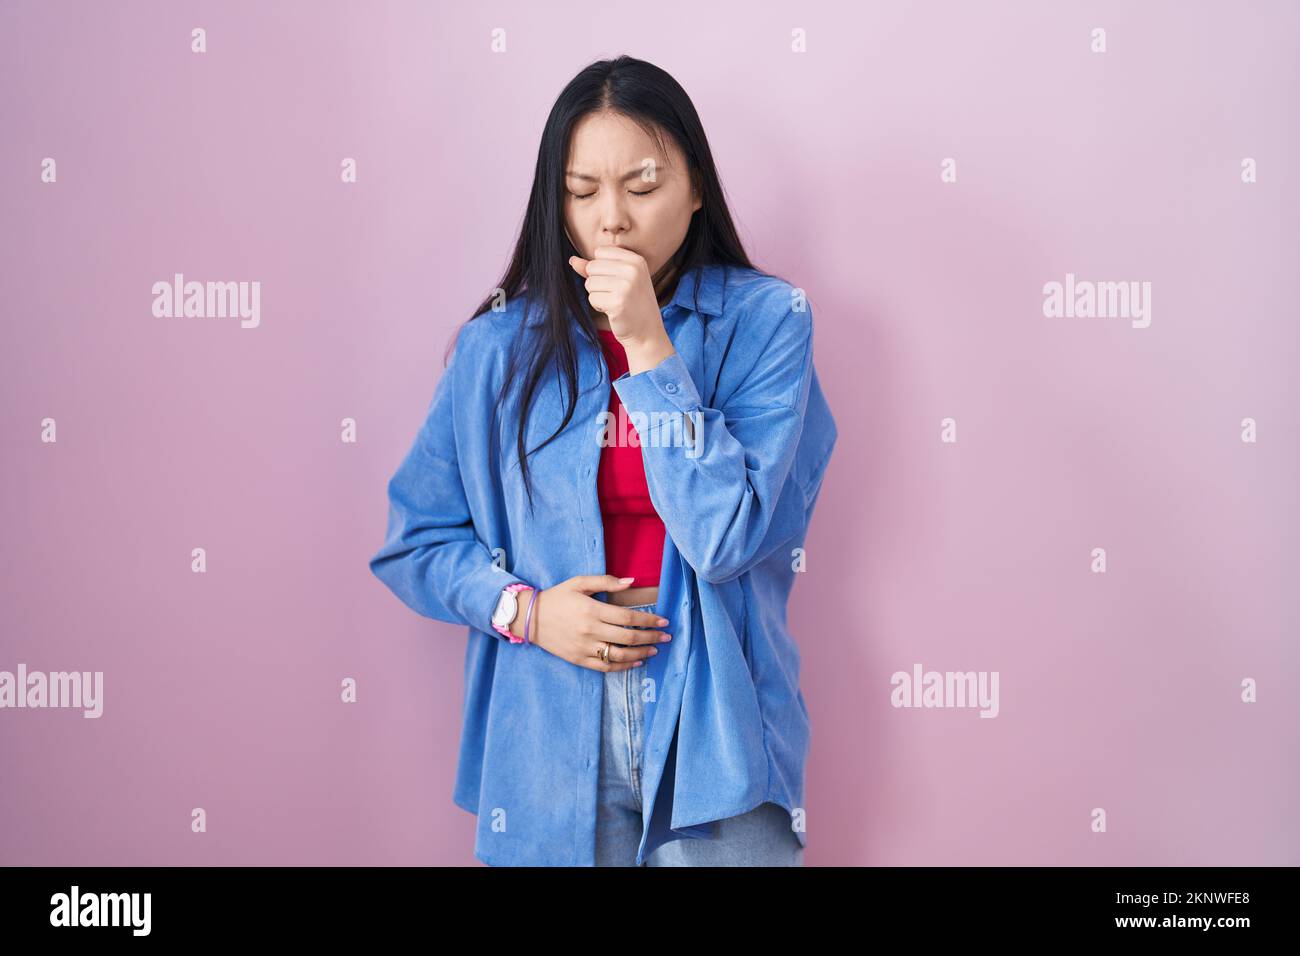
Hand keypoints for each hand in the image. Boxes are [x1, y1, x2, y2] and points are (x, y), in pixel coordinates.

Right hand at [517, 575, 671, 670]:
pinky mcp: (579, 659)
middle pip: (628, 637)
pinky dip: (623, 667)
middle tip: (666, 637)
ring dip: (641, 654)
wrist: (531, 618)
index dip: (649, 620)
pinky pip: (605, 667)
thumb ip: (606, 581)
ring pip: (619, 655)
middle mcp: (590, 630)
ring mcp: (585, 647)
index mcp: (592, 610)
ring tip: (654, 650)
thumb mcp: (580, 583)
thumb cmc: (558, 597)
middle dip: (651, 637)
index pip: (629, 617)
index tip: (664, 621)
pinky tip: (635, 662)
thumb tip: (632, 581)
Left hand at [568, 246, 674, 373]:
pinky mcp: (617, 302)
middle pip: (592, 267)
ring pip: (590, 283)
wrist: (647, 331)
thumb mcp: (620, 279)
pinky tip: (613, 310)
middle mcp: (632, 270)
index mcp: (636, 260)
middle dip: (597, 282)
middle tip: (615, 294)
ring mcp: (626, 286)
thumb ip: (596, 267)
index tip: (617, 280)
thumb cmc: (632, 303)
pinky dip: (598, 306)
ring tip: (614, 302)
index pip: (600, 252)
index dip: (601, 268)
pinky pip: (592, 298)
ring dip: (597, 295)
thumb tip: (572, 260)